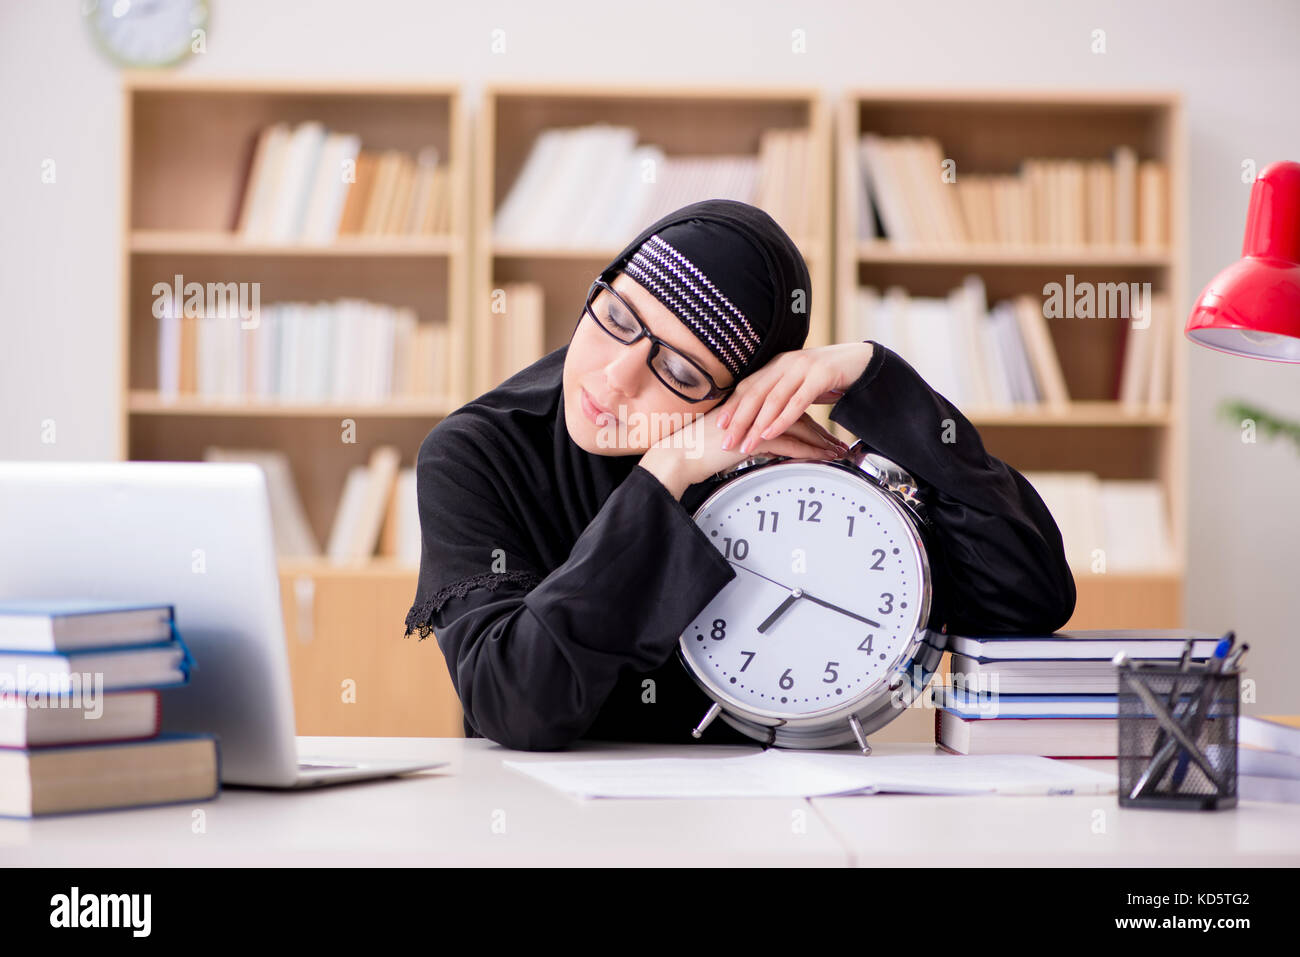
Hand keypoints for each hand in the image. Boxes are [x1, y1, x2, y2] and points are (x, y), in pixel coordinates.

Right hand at [640, 401, 847, 498]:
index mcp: (747, 404)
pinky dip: (809, 450)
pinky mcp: (754, 438)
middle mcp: (754, 408)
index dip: (805, 418)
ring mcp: (755, 421)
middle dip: (820, 430)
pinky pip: (789, 443)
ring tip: (837, 451)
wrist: (678, 457)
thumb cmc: (694, 450)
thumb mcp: (725, 438)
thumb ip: (743, 435)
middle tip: (838, 442)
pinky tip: (822, 457)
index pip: (784, 406)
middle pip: (796, 414)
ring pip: (798, 427)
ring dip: (821, 440)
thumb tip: (756, 443)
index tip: (822, 429)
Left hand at [717, 342, 873, 455]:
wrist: (863, 361)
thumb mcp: (800, 383)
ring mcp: (803, 368)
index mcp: (778, 364)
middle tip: (726, 441)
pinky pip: (797, 401)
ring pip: (773, 399)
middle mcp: (786, 363)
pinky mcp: (821, 376)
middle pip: (755, 393)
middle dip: (738, 419)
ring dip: (757, 424)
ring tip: (746, 444)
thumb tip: (761, 414)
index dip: (732, 405)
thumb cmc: (831, 376)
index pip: (748, 386)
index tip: (718, 424)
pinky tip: (771, 433)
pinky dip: (782, 419)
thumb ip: (782, 394)